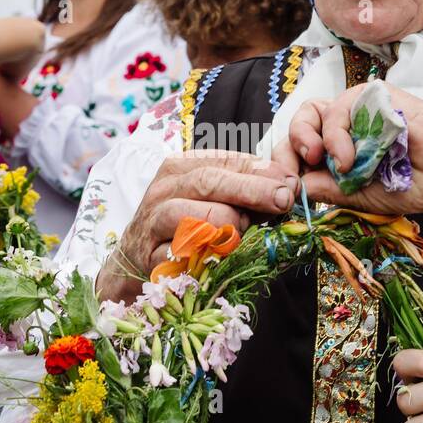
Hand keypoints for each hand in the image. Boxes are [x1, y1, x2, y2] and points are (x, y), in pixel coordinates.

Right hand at [96, 151, 299, 303]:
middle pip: (208, 181)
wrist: (132, 261)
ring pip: (191, 214)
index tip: (290, 182)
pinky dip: (205, 254)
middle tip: (282, 199)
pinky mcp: (149, 256)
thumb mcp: (212, 201)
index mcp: (180, 167)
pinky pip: (180, 254)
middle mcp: (163, 189)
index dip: (260, 170)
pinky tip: (222, 255)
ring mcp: (152, 222)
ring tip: (243, 231)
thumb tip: (287, 187)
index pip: (225, 160)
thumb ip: (245, 192)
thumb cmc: (182, 227)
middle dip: (251, 189)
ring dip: (226, 223)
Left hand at [271, 82, 422, 214]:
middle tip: (295, 172)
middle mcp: (344, 126)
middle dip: (287, 151)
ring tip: (333, 165)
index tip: (283, 187)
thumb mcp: (359, 195)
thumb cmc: (414, 184)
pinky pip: (336, 110)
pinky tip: (350, 159)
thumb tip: (290, 187)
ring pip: (310, 114)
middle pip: (296, 126)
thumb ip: (326, 189)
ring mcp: (355, 108)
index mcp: (340, 150)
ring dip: (311, 142)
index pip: (299, 149)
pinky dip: (336, 137)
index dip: (285, 164)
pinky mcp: (368, 95)